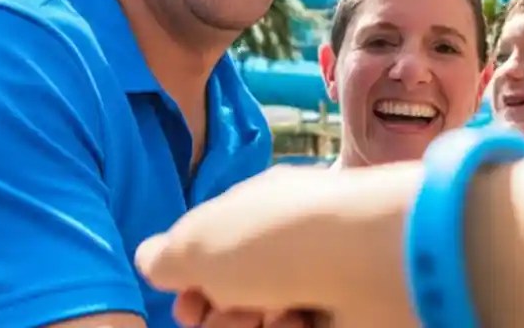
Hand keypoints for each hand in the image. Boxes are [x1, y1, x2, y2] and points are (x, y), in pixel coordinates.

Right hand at [136, 164, 422, 327]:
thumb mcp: (196, 242)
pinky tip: (302, 325)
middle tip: (231, 313)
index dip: (193, 289)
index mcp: (258, 209)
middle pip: (237, 298)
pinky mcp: (348, 315)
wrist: (371, 261)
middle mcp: (291, 242)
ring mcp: (323, 281)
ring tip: (273, 319)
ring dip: (255, 327)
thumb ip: (167, 254)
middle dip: (222, 316)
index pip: (215, 254)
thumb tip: (152, 258)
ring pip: (266, 321)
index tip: (188, 308)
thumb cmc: (275, 241)